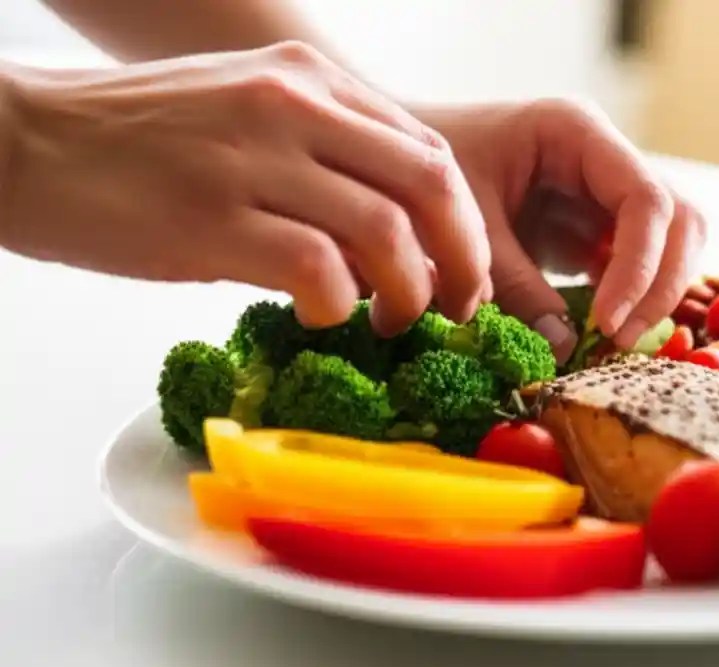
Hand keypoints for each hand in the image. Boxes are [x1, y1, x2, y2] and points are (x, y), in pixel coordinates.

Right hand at [0, 41, 490, 334]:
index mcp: (309, 80)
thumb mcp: (246, 111)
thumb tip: (393, 229)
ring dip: (408, 293)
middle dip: (462, 262)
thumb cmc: (138, 139)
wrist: (25, 140)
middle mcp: (293, 106)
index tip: (461, 273)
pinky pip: (318, 270)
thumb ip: (322, 149)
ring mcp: (253, 158)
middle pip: (432, 187)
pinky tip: (321, 315)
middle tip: (453, 310)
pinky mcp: (210, 217)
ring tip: (387, 322)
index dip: (464, 225)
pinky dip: (337, 304)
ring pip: (388, 233)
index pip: (430, 152)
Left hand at [416, 99, 706, 358]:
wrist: (391, 164)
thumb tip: (563, 349)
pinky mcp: (595, 229)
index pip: (646, 198)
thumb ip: (514, 286)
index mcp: (576, 132)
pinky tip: (598, 335)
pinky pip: (639, 265)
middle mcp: (605, 158)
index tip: (607, 323)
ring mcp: (606, 193)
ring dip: (654, 296)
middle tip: (618, 341)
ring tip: (611, 343)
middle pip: (680, 220)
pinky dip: (631, 302)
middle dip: (660, 285)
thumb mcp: (464, 229)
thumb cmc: (419, 176)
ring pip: (674, 244)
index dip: (640, 265)